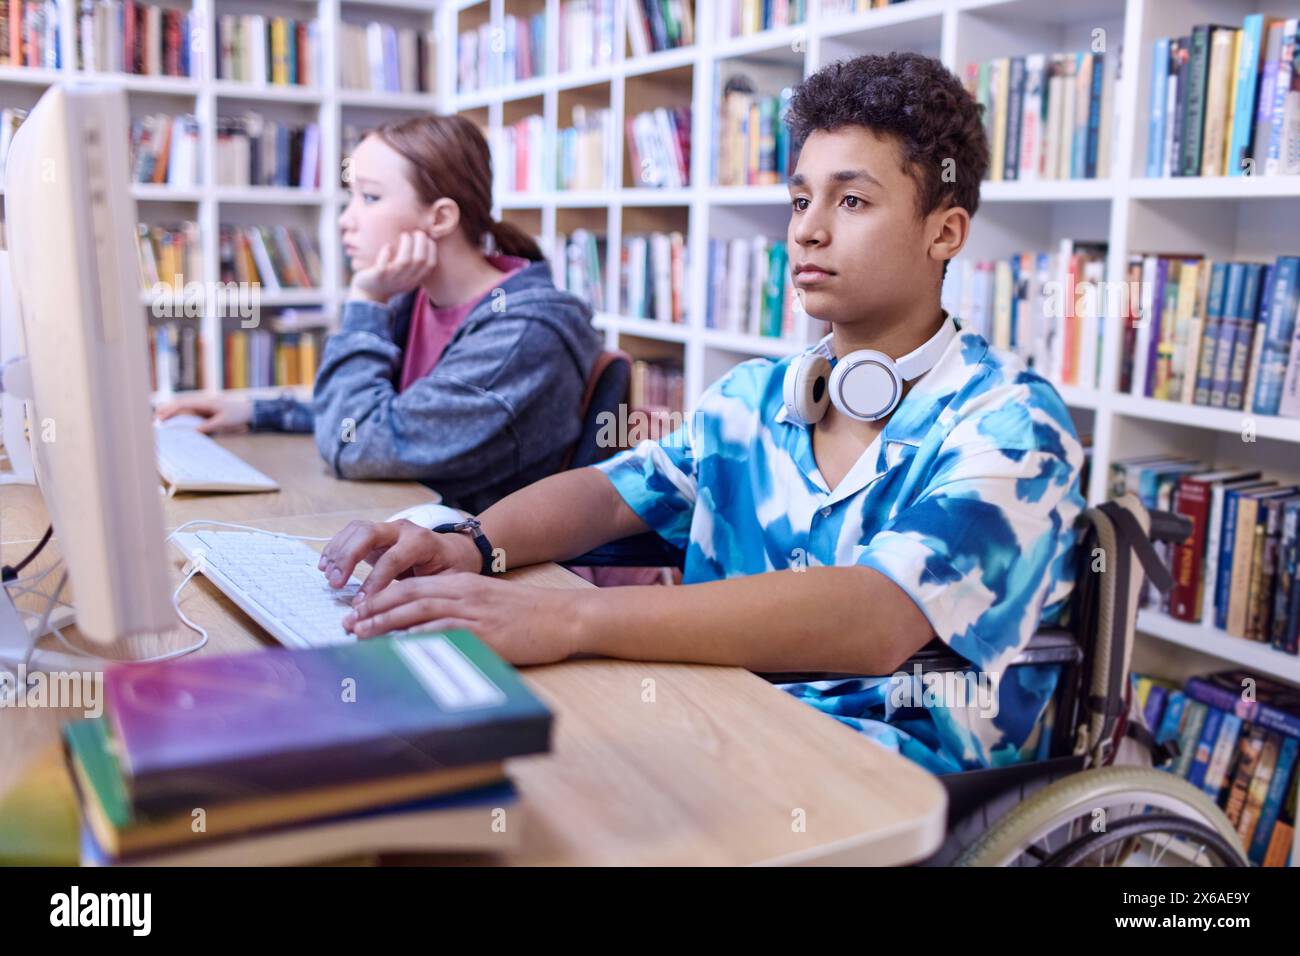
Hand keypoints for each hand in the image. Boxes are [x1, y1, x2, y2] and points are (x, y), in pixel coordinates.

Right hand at [155, 395, 252, 434]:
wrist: (248, 410)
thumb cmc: (237, 414)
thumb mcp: (224, 421)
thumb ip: (209, 426)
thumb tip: (194, 432)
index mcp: (205, 403)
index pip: (183, 405)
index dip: (170, 411)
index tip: (161, 418)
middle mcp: (201, 403)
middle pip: (179, 405)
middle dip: (166, 411)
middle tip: (154, 421)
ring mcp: (202, 407)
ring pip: (182, 409)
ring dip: (171, 414)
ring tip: (158, 422)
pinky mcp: (204, 412)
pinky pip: (189, 414)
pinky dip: (179, 418)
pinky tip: (172, 423)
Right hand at [318, 519, 479, 598]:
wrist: (455, 552)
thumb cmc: (451, 569)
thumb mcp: (448, 584)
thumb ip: (426, 597)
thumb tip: (405, 620)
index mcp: (422, 542)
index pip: (392, 559)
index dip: (374, 582)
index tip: (361, 604)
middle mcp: (403, 530)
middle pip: (368, 533)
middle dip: (348, 558)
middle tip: (335, 583)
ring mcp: (388, 529)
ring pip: (356, 530)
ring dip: (338, 552)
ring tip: (328, 576)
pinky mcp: (376, 534)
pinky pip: (351, 533)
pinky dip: (336, 547)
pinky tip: (326, 565)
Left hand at [342, 572, 581, 665]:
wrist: (563, 616)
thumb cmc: (529, 615)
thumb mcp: (489, 603)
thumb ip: (461, 610)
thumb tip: (429, 627)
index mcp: (462, 584)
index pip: (412, 585)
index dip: (381, 596)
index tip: (359, 610)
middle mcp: (462, 593)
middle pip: (408, 595)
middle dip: (374, 609)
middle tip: (348, 623)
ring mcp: (472, 611)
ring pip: (418, 610)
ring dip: (385, 622)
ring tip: (360, 634)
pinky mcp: (483, 631)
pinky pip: (443, 630)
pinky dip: (417, 636)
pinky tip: (399, 644)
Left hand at [349, 230, 437, 303]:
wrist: (371, 294)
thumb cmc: (390, 278)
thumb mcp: (407, 274)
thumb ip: (415, 263)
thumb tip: (425, 238)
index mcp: (415, 279)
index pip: (430, 264)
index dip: (431, 249)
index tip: (427, 237)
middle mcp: (406, 280)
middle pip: (419, 260)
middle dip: (421, 243)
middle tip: (416, 232)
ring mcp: (391, 279)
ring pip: (404, 262)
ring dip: (406, 245)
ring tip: (404, 235)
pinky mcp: (377, 277)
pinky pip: (383, 266)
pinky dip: (386, 253)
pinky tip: (387, 246)